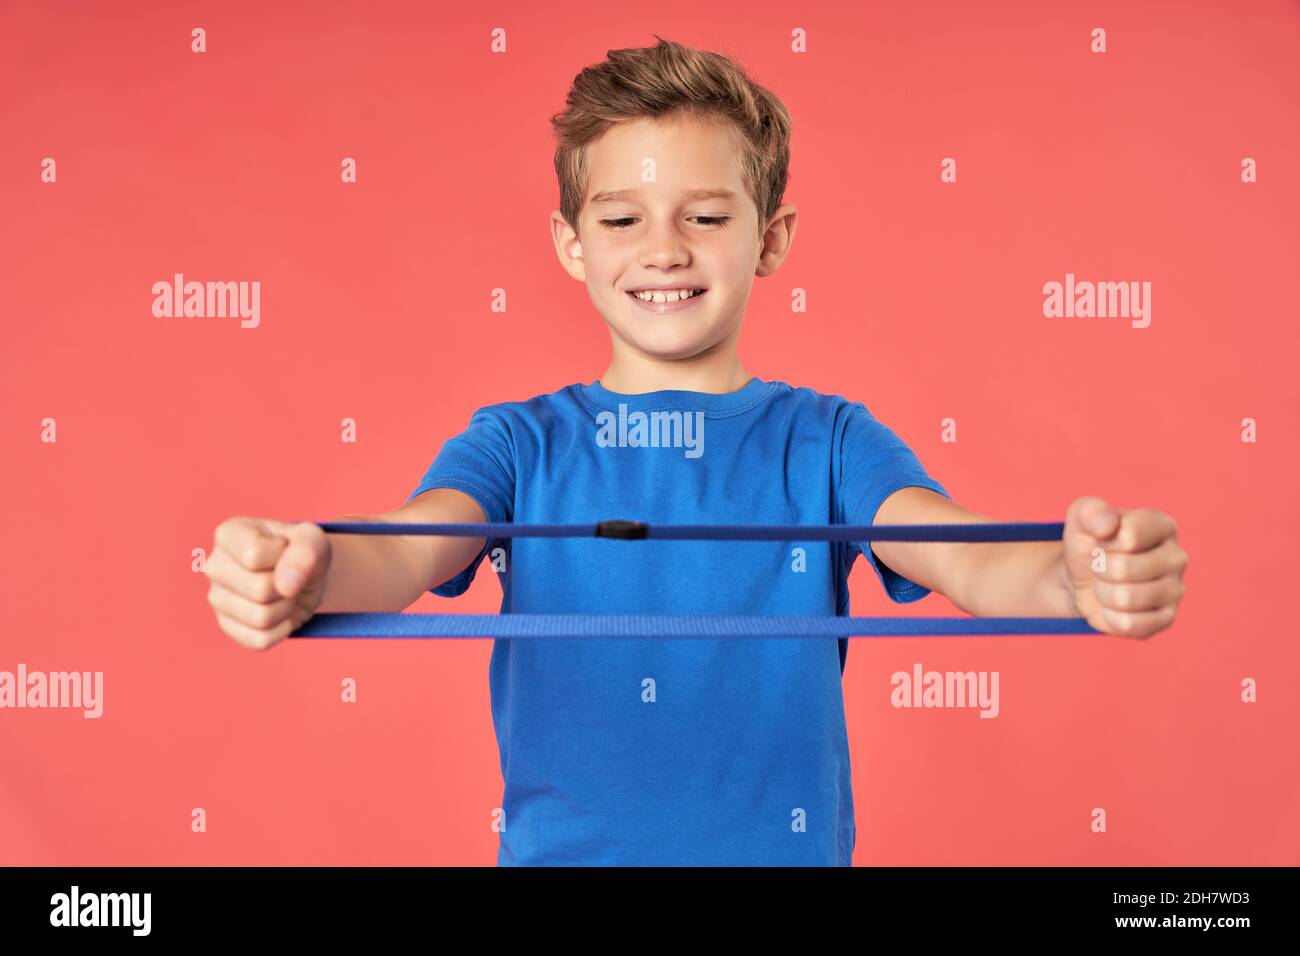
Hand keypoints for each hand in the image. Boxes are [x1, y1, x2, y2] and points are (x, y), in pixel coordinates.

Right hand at [206, 517, 331, 649]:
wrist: (303, 578)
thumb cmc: (304, 553)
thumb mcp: (314, 540)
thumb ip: (306, 552)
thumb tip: (286, 586)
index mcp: (228, 535)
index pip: (254, 555)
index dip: (284, 556)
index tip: (286, 551)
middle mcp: (214, 566)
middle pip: (259, 590)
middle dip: (288, 586)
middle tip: (289, 578)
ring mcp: (216, 599)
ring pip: (261, 618)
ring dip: (287, 608)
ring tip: (284, 593)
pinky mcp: (227, 626)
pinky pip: (260, 640)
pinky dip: (283, 629)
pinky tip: (281, 613)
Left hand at [1061, 496, 1187, 637]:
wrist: (1082, 578)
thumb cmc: (1088, 542)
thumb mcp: (1081, 518)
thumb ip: (1091, 511)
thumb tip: (1107, 526)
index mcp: (1162, 525)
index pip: (1128, 536)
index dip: (1101, 542)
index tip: (1101, 540)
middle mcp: (1177, 557)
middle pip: (1123, 569)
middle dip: (1099, 569)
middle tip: (1102, 566)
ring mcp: (1176, 590)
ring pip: (1124, 599)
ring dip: (1102, 593)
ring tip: (1107, 584)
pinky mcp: (1166, 619)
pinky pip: (1129, 624)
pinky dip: (1109, 616)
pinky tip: (1113, 606)